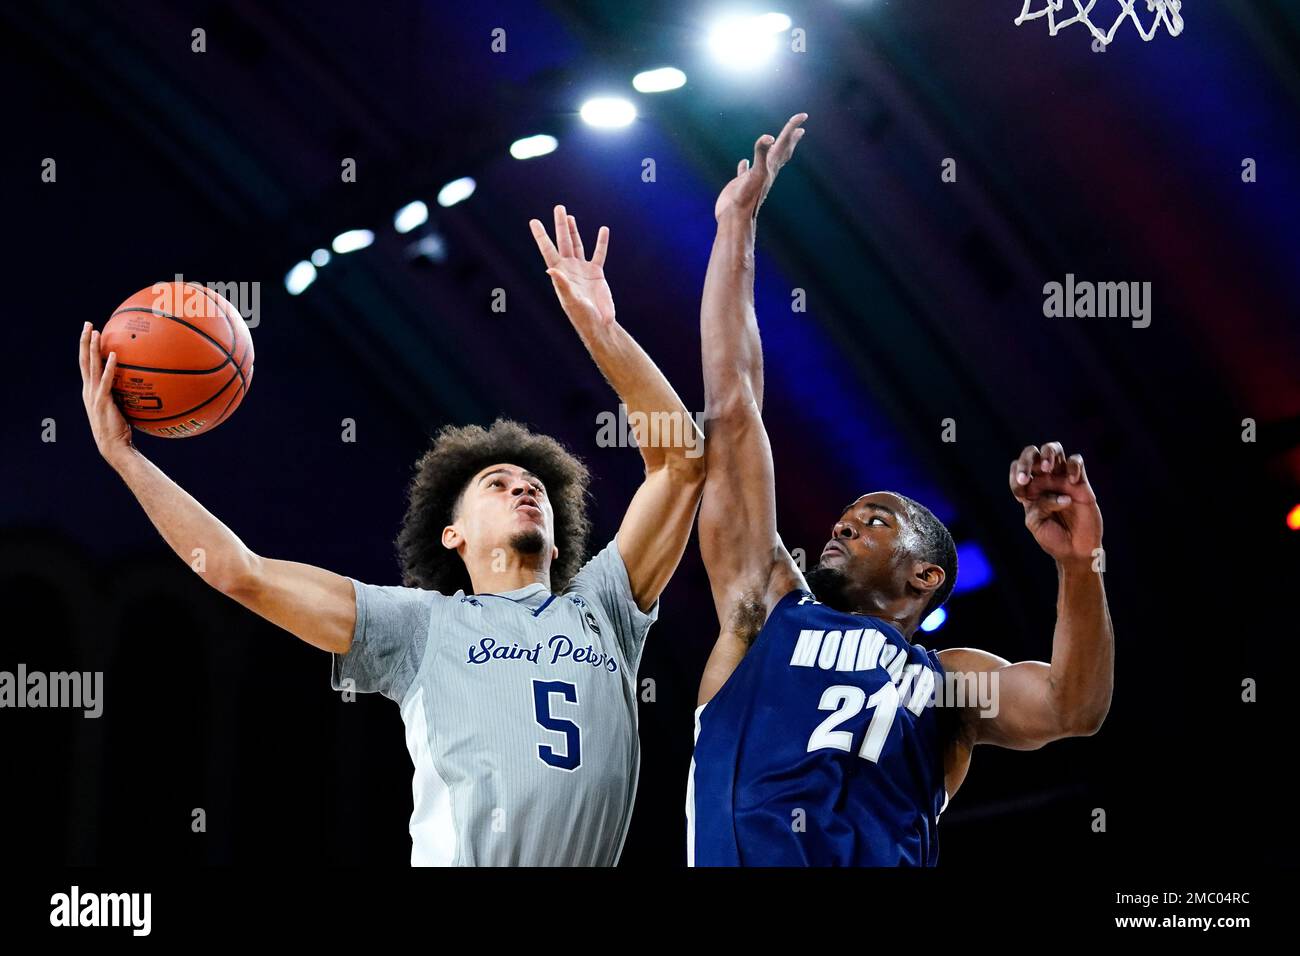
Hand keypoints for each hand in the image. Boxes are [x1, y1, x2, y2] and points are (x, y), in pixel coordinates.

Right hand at [79, 321, 133, 465]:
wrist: (113, 446)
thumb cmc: (119, 429)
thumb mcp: (119, 407)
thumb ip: (122, 393)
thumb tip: (137, 382)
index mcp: (90, 390)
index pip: (86, 364)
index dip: (86, 347)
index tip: (90, 331)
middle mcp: (88, 390)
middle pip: (84, 360)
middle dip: (85, 341)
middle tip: (88, 324)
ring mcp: (94, 395)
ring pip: (91, 366)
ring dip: (93, 348)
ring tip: (96, 332)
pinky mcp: (102, 401)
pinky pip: (106, 380)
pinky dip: (108, 367)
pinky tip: (112, 355)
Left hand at [529, 205, 614, 331]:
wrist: (598, 323)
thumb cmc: (581, 315)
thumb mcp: (571, 300)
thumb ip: (562, 284)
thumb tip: (551, 270)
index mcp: (560, 273)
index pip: (548, 250)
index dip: (541, 236)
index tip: (534, 222)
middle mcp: (569, 268)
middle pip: (563, 242)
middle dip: (561, 225)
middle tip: (558, 208)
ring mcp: (582, 269)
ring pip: (577, 244)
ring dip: (574, 230)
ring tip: (569, 216)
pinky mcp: (596, 273)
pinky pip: (599, 254)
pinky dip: (601, 242)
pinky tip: (603, 230)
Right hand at [714, 112, 806, 220]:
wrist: (734, 218)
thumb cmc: (746, 198)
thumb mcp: (756, 173)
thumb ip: (762, 154)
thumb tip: (769, 137)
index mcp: (771, 166)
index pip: (784, 142)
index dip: (792, 127)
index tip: (803, 115)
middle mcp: (766, 171)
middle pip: (782, 152)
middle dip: (791, 139)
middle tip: (800, 129)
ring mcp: (754, 178)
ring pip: (766, 161)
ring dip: (771, 150)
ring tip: (774, 143)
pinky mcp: (742, 184)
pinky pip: (746, 171)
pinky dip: (745, 165)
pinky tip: (744, 162)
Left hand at [1010, 442, 1102, 565]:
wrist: (1074, 551)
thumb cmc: (1053, 538)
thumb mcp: (1036, 523)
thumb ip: (1038, 506)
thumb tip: (1057, 495)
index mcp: (1029, 488)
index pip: (1017, 468)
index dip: (1016, 475)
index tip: (1021, 495)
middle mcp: (1044, 480)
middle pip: (1032, 453)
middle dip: (1027, 460)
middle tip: (1027, 478)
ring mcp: (1062, 479)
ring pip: (1054, 449)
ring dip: (1048, 454)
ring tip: (1046, 468)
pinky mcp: (1081, 483)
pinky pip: (1076, 461)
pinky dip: (1073, 466)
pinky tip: (1072, 481)